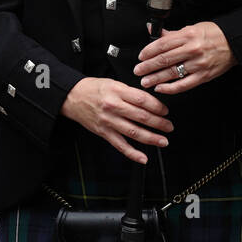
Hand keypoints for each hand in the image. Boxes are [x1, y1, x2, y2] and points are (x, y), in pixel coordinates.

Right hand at [59, 77, 173, 163]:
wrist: (71, 97)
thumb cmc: (93, 88)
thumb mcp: (113, 83)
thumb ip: (130, 93)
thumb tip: (150, 102)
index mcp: (117, 91)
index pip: (142, 100)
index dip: (157, 107)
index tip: (165, 111)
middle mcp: (113, 107)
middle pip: (141, 117)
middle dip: (159, 123)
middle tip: (169, 126)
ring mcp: (108, 121)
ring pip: (134, 132)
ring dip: (151, 138)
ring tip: (163, 141)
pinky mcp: (103, 133)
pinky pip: (120, 145)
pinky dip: (133, 153)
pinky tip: (143, 157)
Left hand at [134, 21, 236, 93]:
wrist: (234, 42)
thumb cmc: (213, 34)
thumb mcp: (191, 28)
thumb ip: (171, 33)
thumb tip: (154, 31)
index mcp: (187, 35)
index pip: (162, 44)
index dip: (148, 51)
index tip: (140, 57)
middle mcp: (192, 49)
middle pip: (164, 59)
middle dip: (148, 66)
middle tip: (138, 71)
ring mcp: (198, 64)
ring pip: (172, 73)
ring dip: (156, 78)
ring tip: (145, 81)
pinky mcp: (203, 76)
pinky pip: (184, 84)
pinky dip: (170, 88)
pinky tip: (161, 88)